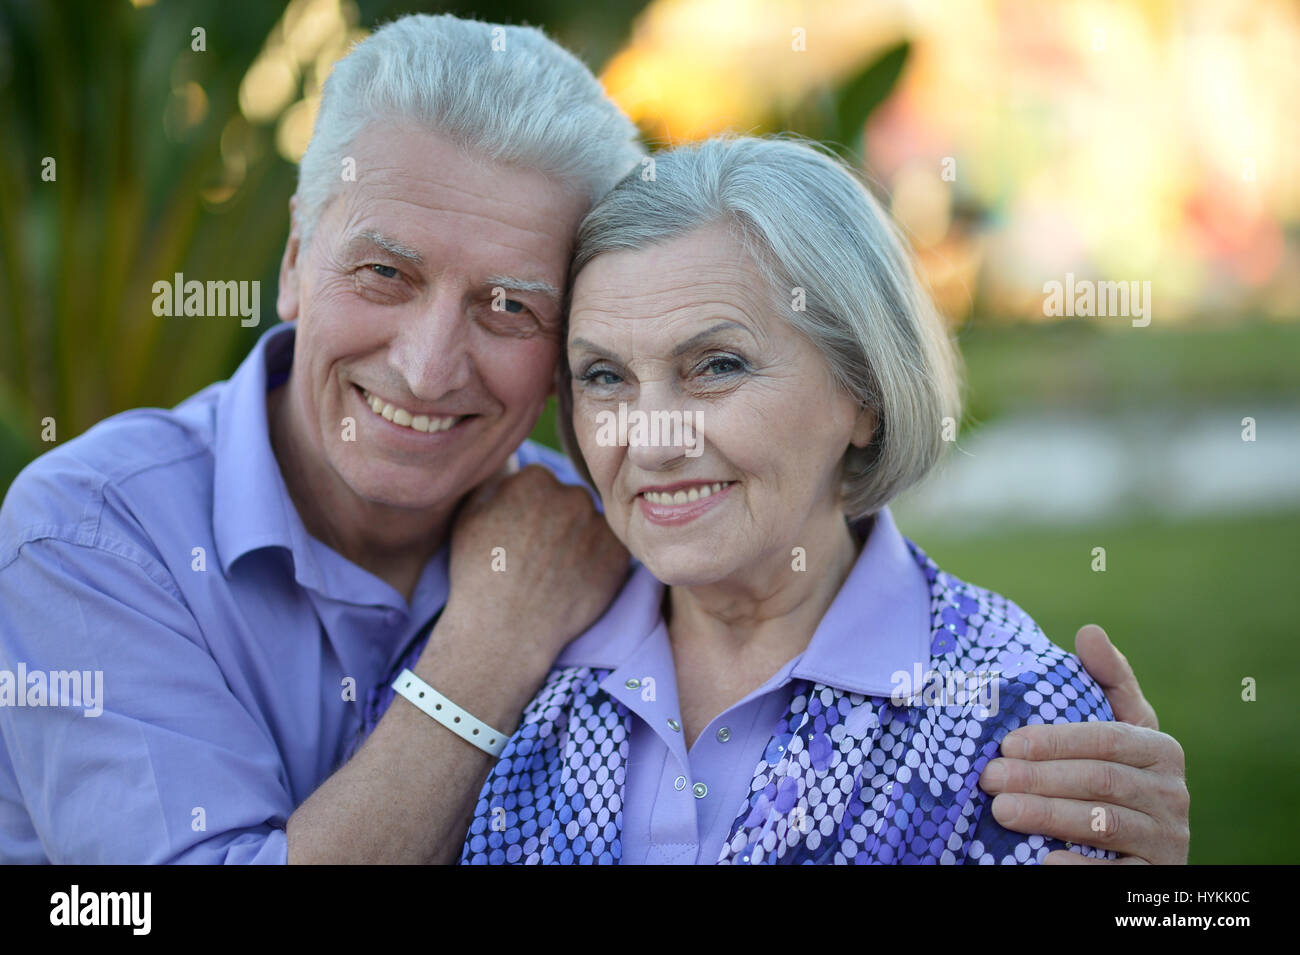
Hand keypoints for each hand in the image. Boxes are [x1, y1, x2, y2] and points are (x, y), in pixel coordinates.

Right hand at [441, 464, 630, 670]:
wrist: (504, 628)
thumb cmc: (478, 572)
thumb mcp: (469, 515)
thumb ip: (495, 481)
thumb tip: (511, 463)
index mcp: (536, 478)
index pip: (540, 483)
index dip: (529, 509)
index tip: (521, 531)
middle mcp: (573, 495)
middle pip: (569, 501)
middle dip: (558, 520)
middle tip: (540, 553)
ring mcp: (598, 526)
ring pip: (590, 525)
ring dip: (579, 540)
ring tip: (556, 571)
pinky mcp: (618, 556)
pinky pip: (610, 550)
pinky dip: (597, 562)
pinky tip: (574, 582)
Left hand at [978, 624, 1189, 863]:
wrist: (1140, 851)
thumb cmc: (1117, 775)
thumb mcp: (1118, 729)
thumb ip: (1107, 681)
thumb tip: (1090, 631)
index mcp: (1161, 750)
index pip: (1106, 738)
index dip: (1056, 740)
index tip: (1008, 743)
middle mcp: (1172, 795)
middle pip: (1101, 781)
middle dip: (1040, 778)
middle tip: (990, 779)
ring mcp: (1167, 839)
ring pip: (1103, 823)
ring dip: (1048, 816)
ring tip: (1000, 811)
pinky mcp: (1154, 877)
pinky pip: (1116, 875)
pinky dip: (1079, 867)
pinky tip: (1043, 860)